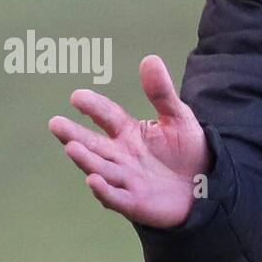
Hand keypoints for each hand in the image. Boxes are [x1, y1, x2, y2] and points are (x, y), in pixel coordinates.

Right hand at [48, 55, 211, 226]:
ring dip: (85, 159)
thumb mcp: (178, 118)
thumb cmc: (188, 151)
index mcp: (129, 133)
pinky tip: (93, 180)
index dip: (93, 107)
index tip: (77, 97)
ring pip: (100, 168)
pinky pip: (115, 197)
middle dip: (74, 134)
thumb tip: (150, 58)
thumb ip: (162, 93)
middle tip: (55, 123)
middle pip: (93, 144)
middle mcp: (121, 155)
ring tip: (71, 147)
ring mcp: (125, 179)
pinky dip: (104, 190)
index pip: (108, 116)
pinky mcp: (134, 202)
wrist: (205, 187)